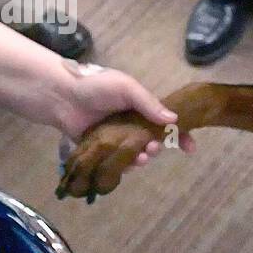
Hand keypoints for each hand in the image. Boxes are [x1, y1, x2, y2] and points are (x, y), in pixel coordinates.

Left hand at [54, 62, 194, 199]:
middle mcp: (130, 124)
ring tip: (143, 157)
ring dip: (144, 158)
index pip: (165, 122)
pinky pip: (117, 163)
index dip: (180, 134)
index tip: (191, 147)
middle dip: (159, 147)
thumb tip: (174, 120)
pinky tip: (128, 165)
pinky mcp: (101, 150)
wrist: (62, 95)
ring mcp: (115, 139)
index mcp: (139, 107)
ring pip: (136, 154)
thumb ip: (148, 103)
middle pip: (152, 141)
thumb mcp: (126, 87)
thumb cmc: (95, 86)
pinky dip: (126, 166)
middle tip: (155, 148)